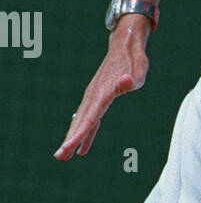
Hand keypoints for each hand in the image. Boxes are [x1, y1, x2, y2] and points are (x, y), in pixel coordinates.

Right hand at [54, 21, 149, 158]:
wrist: (124, 45)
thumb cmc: (134, 59)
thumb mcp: (140, 68)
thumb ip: (133, 79)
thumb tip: (126, 82)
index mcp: (104, 92)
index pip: (91, 117)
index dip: (80, 133)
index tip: (69, 146)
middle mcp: (95, 95)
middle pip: (81, 121)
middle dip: (71, 139)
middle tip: (60, 156)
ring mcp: (94, 96)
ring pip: (82, 121)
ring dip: (74, 138)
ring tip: (64, 156)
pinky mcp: (97, 97)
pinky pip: (90, 118)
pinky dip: (86, 132)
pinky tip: (83, 148)